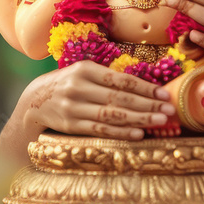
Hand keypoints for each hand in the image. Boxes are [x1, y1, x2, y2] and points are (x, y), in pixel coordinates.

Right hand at [21, 61, 176, 139]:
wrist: (34, 101)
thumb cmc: (68, 84)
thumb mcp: (83, 72)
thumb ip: (108, 77)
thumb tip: (144, 86)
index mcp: (85, 69)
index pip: (121, 80)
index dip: (144, 87)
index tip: (164, 94)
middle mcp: (78, 87)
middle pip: (119, 98)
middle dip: (147, 105)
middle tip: (169, 111)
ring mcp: (74, 108)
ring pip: (112, 115)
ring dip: (139, 119)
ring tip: (159, 122)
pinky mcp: (71, 125)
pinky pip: (100, 130)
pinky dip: (120, 133)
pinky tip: (138, 134)